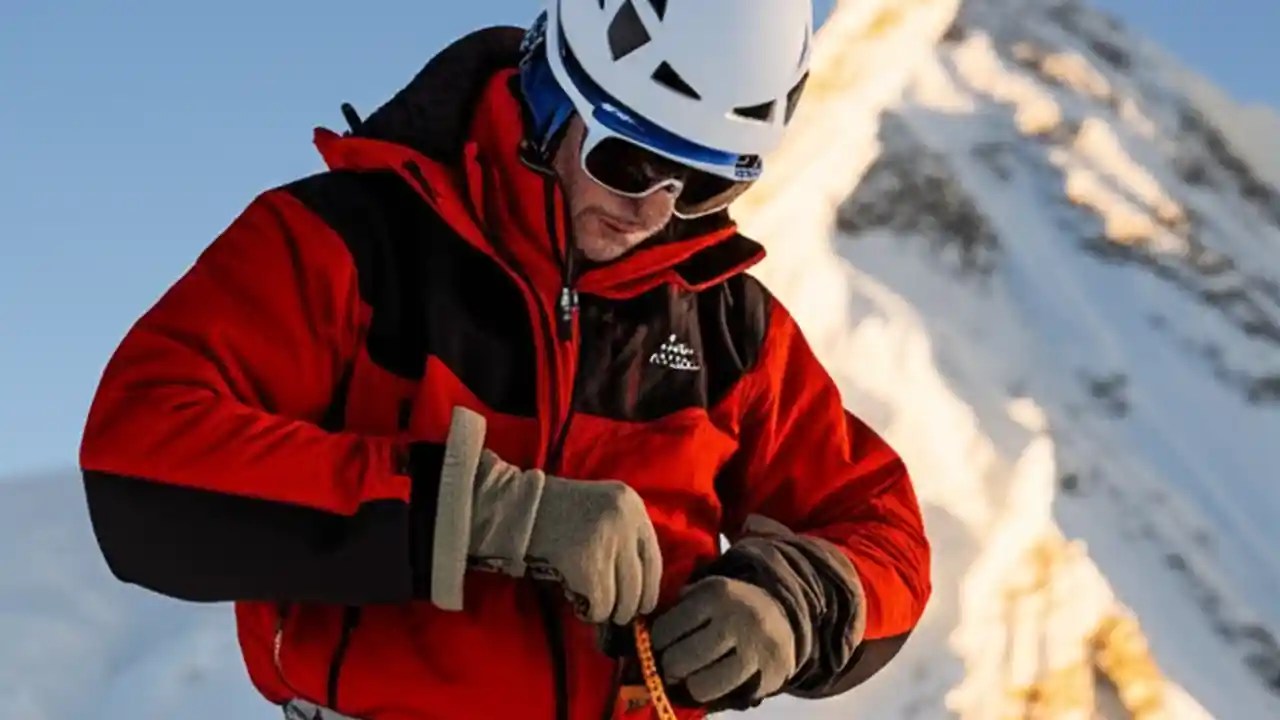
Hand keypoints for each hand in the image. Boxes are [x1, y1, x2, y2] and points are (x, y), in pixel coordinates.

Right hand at [520, 472, 663, 623]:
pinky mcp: (588, 563)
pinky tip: (574, 598)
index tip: (643, 603)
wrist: (518, 509)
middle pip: (640, 583)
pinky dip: (589, 611)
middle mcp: (626, 519)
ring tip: (589, 602)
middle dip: (628, 606)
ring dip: (607, 610)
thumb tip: (640, 589)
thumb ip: (624, 537)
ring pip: (623, 598)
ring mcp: (608, 540)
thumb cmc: (557, 512)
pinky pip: (600, 605)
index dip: (649, 587)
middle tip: (616, 614)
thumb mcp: (601, 510)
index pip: (654, 558)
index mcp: (632, 504)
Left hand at [650, 575, 796, 709]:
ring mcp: (755, 648)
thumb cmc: (728, 607)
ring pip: (701, 684)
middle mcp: (736, 618)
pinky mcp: (769, 673)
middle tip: (674, 666)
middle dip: (670, 668)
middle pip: (680, 660)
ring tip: (693, 677)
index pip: (666, 629)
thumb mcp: (704, 592)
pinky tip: (715, 682)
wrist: (782, 615)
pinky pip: (727, 697)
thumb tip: (640, 636)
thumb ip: (676, 607)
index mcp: (715, 594)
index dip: (656, 643)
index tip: (661, 645)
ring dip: (691, 685)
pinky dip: (715, 695)